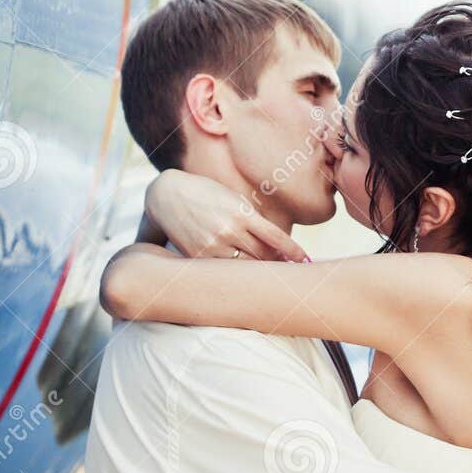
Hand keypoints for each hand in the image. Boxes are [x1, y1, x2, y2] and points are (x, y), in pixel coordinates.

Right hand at [145, 171, 310, 262]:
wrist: (167, 195)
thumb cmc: (206, 195)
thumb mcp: (233, 199)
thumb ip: (252, 219)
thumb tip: (275, 243)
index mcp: (241, 212)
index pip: (275, 237)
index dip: (292, 251)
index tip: (304, 260)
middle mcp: (228, 230)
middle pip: (263, 256)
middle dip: (277, 264)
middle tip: (289, 272)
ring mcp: (212, 245)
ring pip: (245, 267)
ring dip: (258, 272)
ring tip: (269, 277)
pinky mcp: (198, 256)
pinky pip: (223, 271)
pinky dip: (235, 274)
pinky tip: (242, 277)